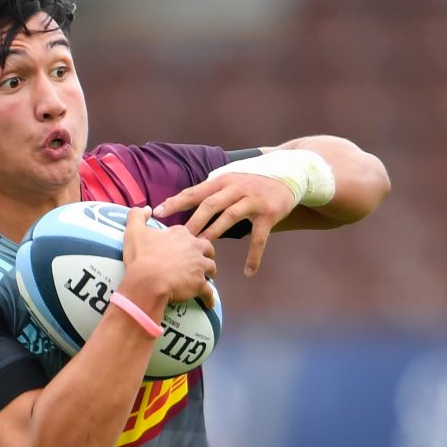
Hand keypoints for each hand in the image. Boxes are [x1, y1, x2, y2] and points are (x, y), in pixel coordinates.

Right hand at [119, 205, 217, 310]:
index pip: (189, 234)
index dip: (187, 241)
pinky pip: (209, 292)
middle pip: (208, 248)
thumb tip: (146, 208)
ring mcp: (198, 266)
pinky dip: (209, 298)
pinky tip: (208, 304)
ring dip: (210, 273)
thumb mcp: (134, 231)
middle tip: (201, 260)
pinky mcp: (199, 284)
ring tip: (207, 279)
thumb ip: (137, 215)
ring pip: (211, 268)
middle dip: (207, 254)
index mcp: (180, 234)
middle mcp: (194, 247)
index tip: (183, 248)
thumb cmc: (141, 256)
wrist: (147, 280)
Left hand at [154, 173, 299, 275]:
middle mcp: (236, 188)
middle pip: (210, 204)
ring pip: (230, 217)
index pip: (195, 192)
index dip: (176, 202)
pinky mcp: (269, 214)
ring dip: (214, 233)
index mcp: (222, 181)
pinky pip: (259, 238)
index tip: (158, 212)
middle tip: (179, 238)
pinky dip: (254, 256)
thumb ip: (209, 192)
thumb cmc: (251, 183)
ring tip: (202, 248)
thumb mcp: (229, 181)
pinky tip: (248, 271)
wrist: (288, 175)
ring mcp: (253, 201)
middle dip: (193, 221)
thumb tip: (178, 204)